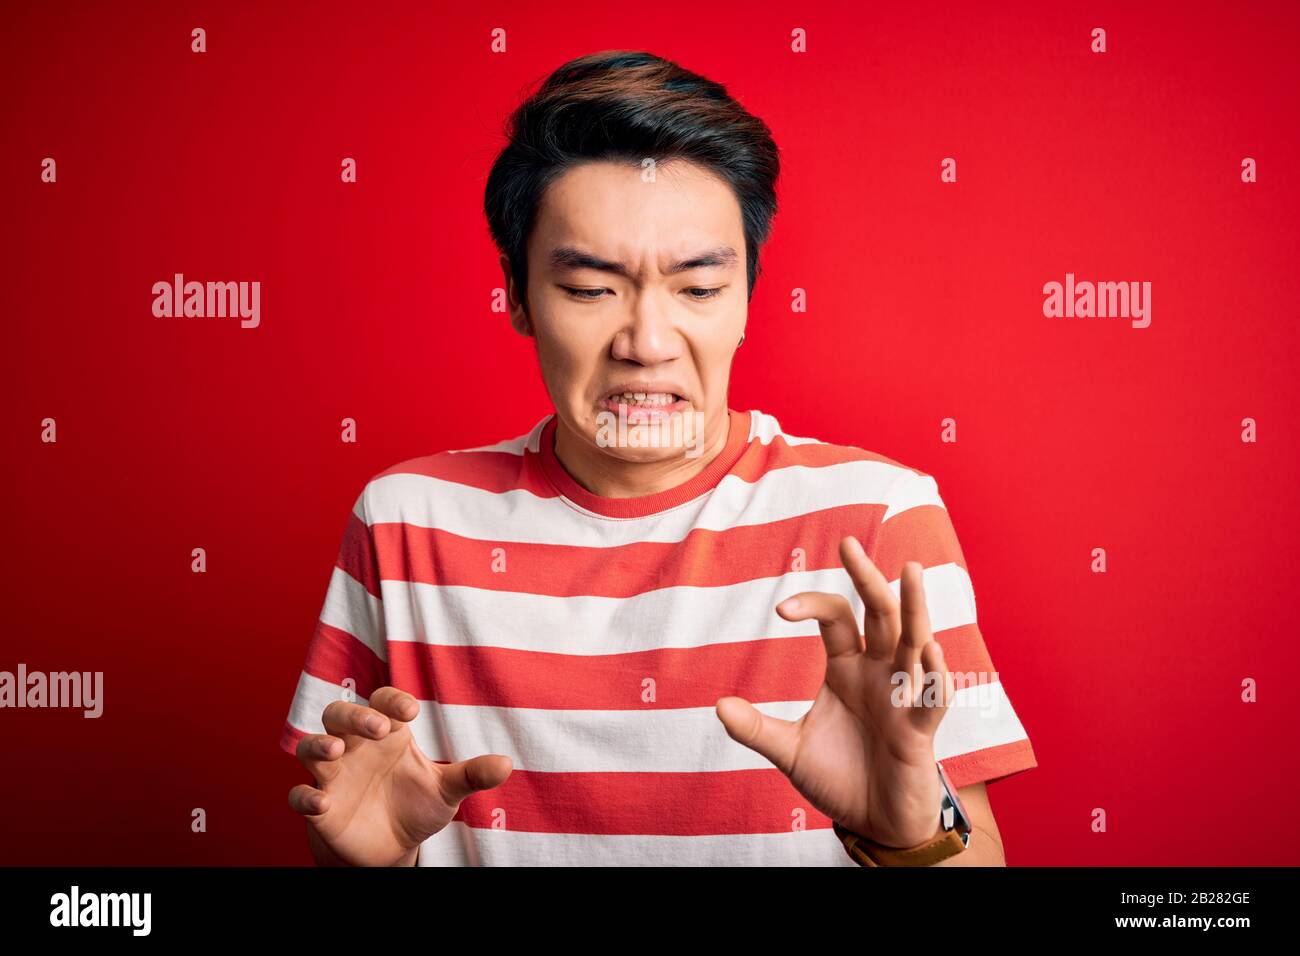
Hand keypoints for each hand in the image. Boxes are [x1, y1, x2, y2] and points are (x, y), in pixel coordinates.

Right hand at [287, 686, 512, 865]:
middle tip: (377, 728)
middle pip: (339, 714)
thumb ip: (472, 774)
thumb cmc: (416, 805)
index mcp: (387, 733)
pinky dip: (305, 795)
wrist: (391, 846)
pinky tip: (321, 800)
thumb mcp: (447, 790)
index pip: (382, 702)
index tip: (411, 710)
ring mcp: (333, 775)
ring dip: (319, 745)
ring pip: (310, 746)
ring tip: (336, 751)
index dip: (392, 701)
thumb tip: (507, 764)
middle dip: (355, 715)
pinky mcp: (320, 806)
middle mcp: (355, 746)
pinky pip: (299, 794)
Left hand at [716, 536, 952, 847]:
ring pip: (915, 642)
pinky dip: (934, 675)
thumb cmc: (838, 778)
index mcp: (847, 668)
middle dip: (866, 579)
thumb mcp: (789, 752)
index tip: (780, 610)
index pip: (835, 619)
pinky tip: (930, 650)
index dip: (811, 606)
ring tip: (911, 570)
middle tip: (848, 543)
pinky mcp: (921, 731)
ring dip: (914, 608)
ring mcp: (905, 697)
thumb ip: (757, 729)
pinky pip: (933, 698)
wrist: (874, 823)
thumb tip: (718, 705)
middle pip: (879, 614)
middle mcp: (879, 672)